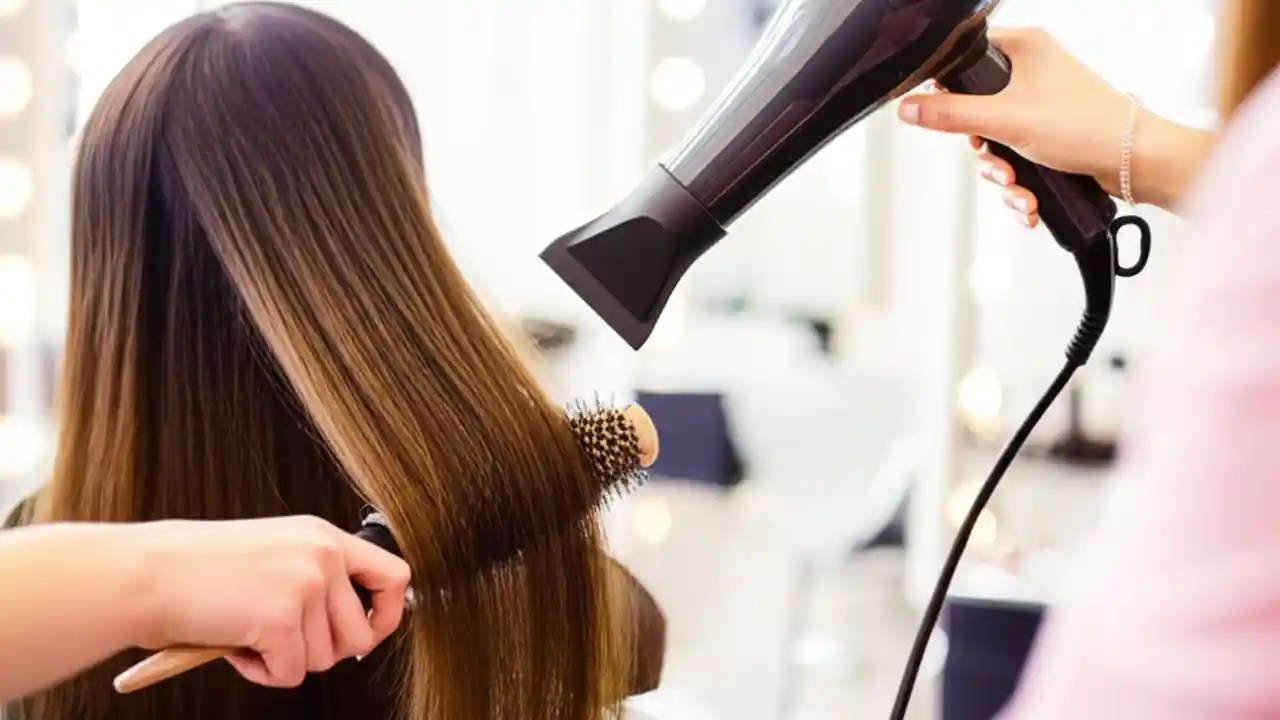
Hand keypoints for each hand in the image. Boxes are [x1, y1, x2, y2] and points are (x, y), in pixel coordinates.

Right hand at [134, 515, 410, 687]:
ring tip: (245, 633)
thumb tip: (358, 633)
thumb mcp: (273, 555)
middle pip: (360, 635)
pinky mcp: (281, 620)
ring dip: (284, 661)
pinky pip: (290, 675)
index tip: (368, 633)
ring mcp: (305, 586)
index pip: (395, 574)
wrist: (144, 575)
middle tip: (280, 641)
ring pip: (324, 660)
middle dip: (322, 652)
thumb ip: (316, 580)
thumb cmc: (196, 571)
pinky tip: (234, 646)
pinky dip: (261, 673)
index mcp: (323, 536)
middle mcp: (322, 556)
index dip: (388, 613)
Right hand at [897, 28, 1214, 220]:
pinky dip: (1020, 185)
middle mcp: (1032, 72)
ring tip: (1021, 188)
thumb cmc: (1089, 126)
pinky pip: (1017, 159)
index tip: (945, 114)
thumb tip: (908, 108)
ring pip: (995, 142)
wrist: (1136, 163)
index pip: (966, 56)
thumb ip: (951, 115)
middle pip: (975, 109)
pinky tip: (1030, 201)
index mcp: (1024, 48)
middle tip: (997, 161)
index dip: (948, 87)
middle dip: (983, 152)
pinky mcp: (1049, 137)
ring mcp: (1041, 106)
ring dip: (1002, 175)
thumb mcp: (1006, 120)